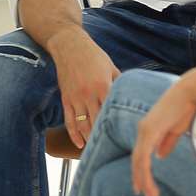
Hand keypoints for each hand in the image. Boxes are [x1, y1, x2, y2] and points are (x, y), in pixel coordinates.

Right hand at [48, 30, 119, 148]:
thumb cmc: (93, 55)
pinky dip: (74, 134)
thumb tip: (130, 96)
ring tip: (98, 150)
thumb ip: (119, 83)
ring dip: (90, 139)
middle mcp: (88, 94)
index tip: (126, 137)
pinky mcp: (66, 98)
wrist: (69, 45)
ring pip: (83, 125)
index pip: (112, 112)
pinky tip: (80, 144)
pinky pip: (69, 121)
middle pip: (98, 122)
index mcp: (103, 86)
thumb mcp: (111, 66)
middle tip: (115, 150)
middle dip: (105, 137)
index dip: (118, 126)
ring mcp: (75, 97)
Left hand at [131, 76, 195, 195]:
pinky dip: (145, 173)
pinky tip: (147, 184)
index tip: (144, 187)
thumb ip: (166, 143)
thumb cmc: (186, 107)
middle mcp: (142, 130)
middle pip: (137, 161)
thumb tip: (159, 156)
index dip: (141, 172)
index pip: (141, 155)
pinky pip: (144, 157)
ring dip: (143, 181)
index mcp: (148, 130)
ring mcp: (144, 130)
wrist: (190, 92)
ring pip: (138, 162)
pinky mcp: (150, 131)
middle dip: (141, 181)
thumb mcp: (176, 129)